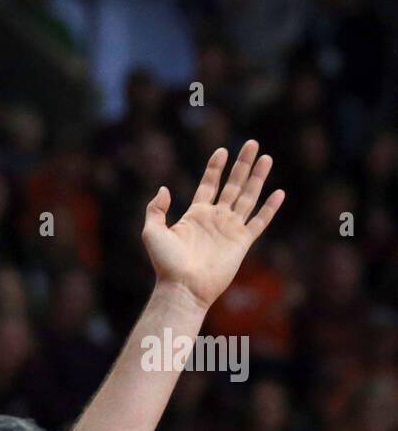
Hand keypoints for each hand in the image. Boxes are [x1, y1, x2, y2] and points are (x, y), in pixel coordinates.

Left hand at [142, 141, 283, 310]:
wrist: (183, 287)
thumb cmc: (166, 264)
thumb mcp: (152, 232)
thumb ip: (155, 209)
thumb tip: (163, 189)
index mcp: (195, 215)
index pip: (209, 184)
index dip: (215, 168)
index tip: (222, 150)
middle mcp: (215, 219)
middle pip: (233, 185)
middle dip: (242, 165)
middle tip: (252, 144)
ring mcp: (230, 229)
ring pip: (248, 197)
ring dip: (258, 178)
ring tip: (266, 157)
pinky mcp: (242, 242)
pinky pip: (259, 221)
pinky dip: (269, 208)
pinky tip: (279, 192)